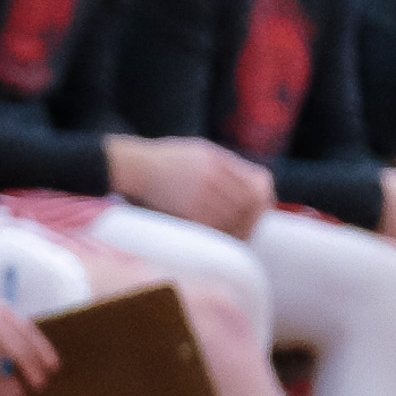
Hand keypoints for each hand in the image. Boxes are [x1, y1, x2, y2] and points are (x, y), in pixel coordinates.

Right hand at [109, 135, 271, 237]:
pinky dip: (219, 237)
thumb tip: (250, 189)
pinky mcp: (188, 208)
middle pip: (249, 202)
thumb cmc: (163, 162)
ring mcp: (200, 190)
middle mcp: (212, 173)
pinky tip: (216, 242)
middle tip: (249, 232)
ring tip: (233, 240)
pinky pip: (214, 228)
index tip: (259, 212)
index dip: (262, 201)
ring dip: (236, 231)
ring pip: (234, 217)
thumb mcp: (196, 153)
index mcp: (216, 158)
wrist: (133, 167)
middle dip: (252, 220)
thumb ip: (223, 166)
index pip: (257, 182)